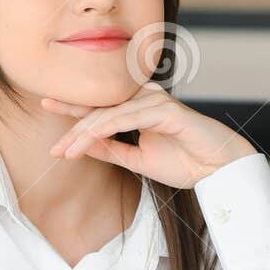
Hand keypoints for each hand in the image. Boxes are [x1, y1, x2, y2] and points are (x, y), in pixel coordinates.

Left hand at [43, 83, 257, 187]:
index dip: (72, 115)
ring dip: (85, 133)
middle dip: (73, 128)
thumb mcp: (137, 160)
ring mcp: (154, 101)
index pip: (100, 110)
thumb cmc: (185, 162)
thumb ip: (111, 149)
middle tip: (54, 147)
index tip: (50, 128)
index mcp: (138, 108)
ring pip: (109, 114)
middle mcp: (144, 99)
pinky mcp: (164, 108)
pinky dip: (105, 128)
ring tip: (66, 151)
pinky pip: (127, 117)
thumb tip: (81, 145)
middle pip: (100, 109)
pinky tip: (88, 139)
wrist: (218, 170)